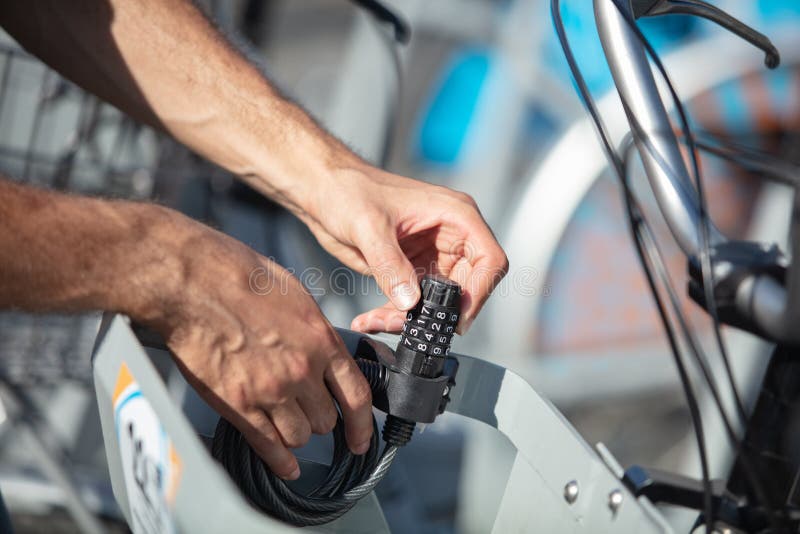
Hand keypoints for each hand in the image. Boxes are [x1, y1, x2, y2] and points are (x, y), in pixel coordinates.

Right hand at [135, 212, 372, 479]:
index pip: (356, 395)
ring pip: (300, 437)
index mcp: (321, 341)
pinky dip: (279, 461)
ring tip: (287, 422)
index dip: (362, 424)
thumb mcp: (297, 297)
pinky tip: (285, 466)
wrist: (194, 284)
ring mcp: (270, 391)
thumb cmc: (240, 278)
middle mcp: (302, 371)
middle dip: (319, 418)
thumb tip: (327, 352)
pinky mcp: (238, 405)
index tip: (361, 438)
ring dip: (296, 434)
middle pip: (326, 420)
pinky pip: (268, 445)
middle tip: (308, 411)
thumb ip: (316, 333)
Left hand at [300, 163, 507, 333]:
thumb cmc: (349, 189)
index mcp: (455, 215)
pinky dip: (395, 315)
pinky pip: (415, 301)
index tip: (456, 317)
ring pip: (439, 301)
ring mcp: (432, 254)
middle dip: (438, 312)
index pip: (490, 259)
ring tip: (377, 321)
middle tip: (404, 325)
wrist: (322, 188)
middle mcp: (451, 236)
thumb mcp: (369, 226)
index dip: (479, 292)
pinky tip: (369, 319)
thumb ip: (390, 265)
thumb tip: (410, 302)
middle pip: (466, 288)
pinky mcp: (412, 268)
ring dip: (412, 318)